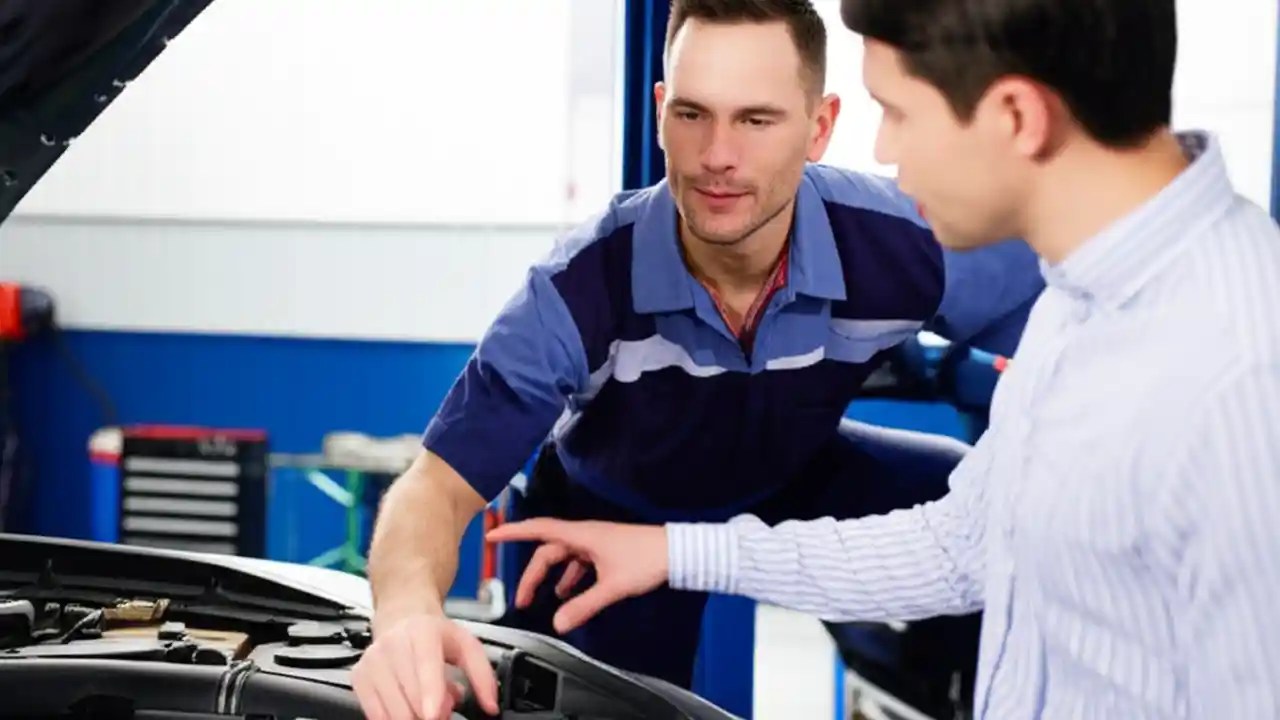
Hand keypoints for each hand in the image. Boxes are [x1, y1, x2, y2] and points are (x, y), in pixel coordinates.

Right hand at [352, 611, 499, 719]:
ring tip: (426, 704)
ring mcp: (373, 662)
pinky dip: (394, 718)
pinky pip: (375, 714)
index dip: (431, 693)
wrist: (401, 617)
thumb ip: (483, 676)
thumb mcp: (467, 645)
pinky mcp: (359, 677)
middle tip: (444, 707)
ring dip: (414, 718)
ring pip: (392, 710)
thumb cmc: (435, 634)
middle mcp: (393, 644)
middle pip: (410, 696)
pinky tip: (406, 706)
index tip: (434, 715)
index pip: (426, 665)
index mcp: (423, 632)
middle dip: (431, 715)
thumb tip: (491, 706)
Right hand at [486, 519, 667, 634]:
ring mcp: (595, 543)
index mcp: (582, 535)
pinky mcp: (606, 551)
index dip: (513, 532)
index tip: (491, 535)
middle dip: (533, 576)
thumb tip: (558, 623)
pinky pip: (578, 563)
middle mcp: (585, 535)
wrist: (677, 552)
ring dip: (551, 577)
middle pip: (548, 552)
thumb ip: (584, 606)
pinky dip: (570, 578)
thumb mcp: (612, 587)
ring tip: (544, 601)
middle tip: (522, 600)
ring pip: (563, 558)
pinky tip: (570, 595)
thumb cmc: (647, 560)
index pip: (538, 529)